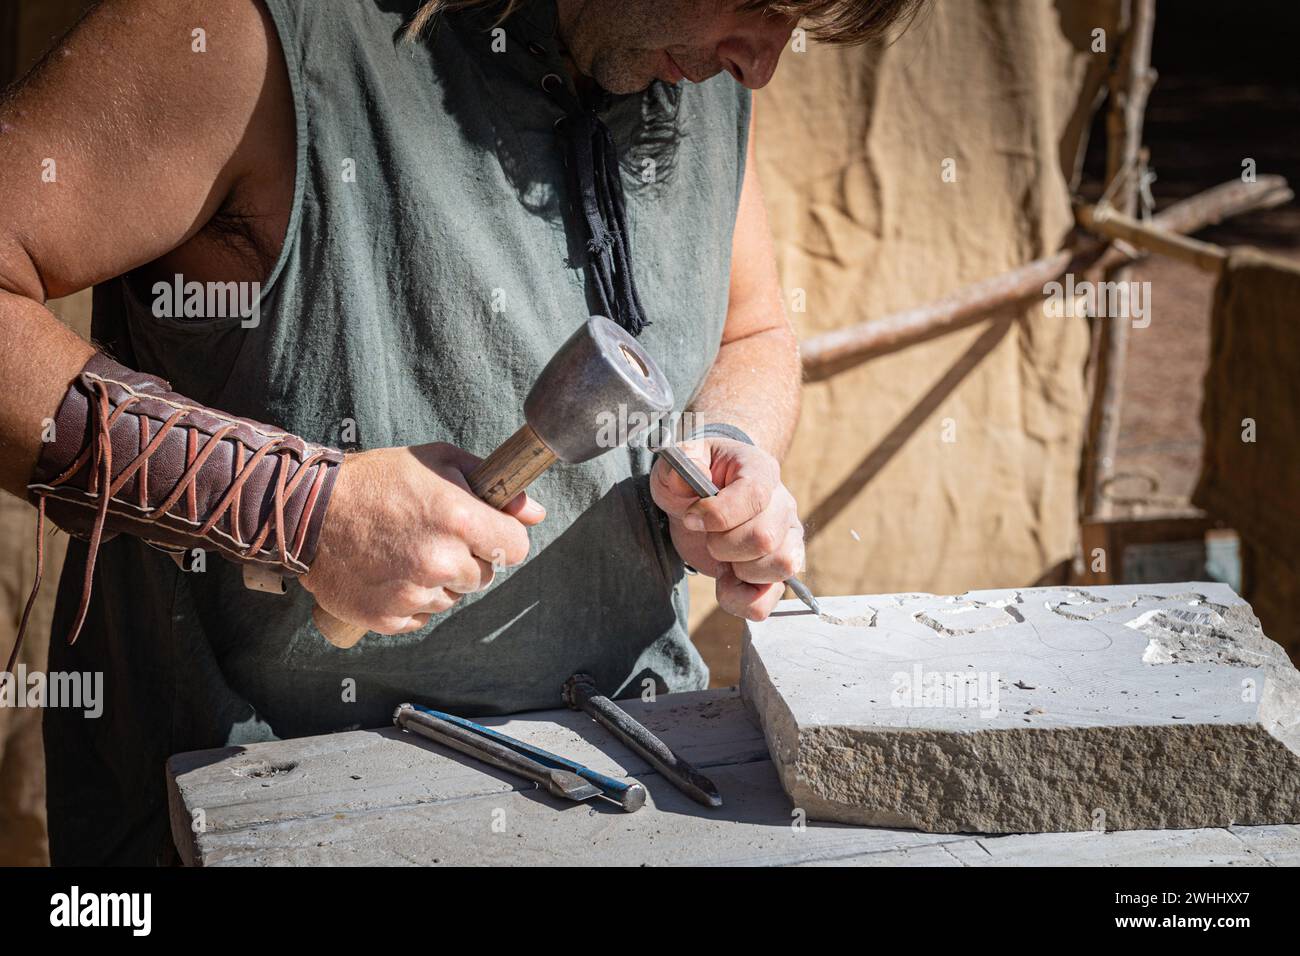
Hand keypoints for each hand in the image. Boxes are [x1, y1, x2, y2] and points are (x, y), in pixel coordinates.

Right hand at [302, 443, 544, 636]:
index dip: (502, 537)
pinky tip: (390, 572)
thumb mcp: (438, 461)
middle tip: (433, 536)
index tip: (483, 531)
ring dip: (440, 580)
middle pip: (486, 575)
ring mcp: (414, 593)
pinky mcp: (389, 617)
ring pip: (454, 597)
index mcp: (459, 520)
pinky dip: (411, 600)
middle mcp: (440, 561)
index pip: (517, 548)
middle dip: (468, 558)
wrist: (310, 512)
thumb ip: (492, 485)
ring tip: (407, 551)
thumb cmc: (378, 480)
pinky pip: (422, 616)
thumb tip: (535, 512)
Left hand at [650, 437, 805, 621]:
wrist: (699, 499)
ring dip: (739, 570)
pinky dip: (742, 600)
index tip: (690, 518)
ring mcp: (787, 538)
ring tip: (721, 555)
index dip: (719, 514)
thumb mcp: (680, 461)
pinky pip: (771, 599)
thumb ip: (683, 460)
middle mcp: (783, 504)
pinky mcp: (779, 569)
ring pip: (780, 566)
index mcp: (761, 470)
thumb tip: (685, 480)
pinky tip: (726, 580)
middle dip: (722, 544)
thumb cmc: (693, 477)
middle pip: (765, 538)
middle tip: (707, 535)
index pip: (755, 495)